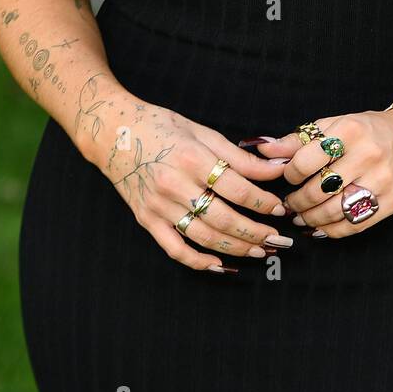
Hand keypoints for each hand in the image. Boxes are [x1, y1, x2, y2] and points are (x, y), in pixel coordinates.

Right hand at [92, 98, 293, 270]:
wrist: (113, 132)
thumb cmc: (161, 126)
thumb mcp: (202, 132)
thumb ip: (238, 156)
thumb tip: (276, 168)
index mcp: (192, 157)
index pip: (236, 188)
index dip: (261, 201)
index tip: (280, 209)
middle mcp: (175, 184)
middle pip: (223, 218)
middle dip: (255, 231)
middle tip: (278, 239)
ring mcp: (159, 205)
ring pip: (204, 237)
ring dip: (235, 248)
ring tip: (259, 251)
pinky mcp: (146, 219)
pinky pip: (175, 249)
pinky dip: (198, 262)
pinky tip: (219, 265)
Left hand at [247, 110, 392, 238]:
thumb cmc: (372, 129)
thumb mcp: (336, 123)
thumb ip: (298, 139)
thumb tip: (264, 149)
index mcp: (350, 130)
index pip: (305, 160)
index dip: (289, 173)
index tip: (287, 177)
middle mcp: (368, 155)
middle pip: (318, 189)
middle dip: (297, 201)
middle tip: (289, 204)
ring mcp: (382, 180)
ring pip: (334, 210)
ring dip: (311, 218)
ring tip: (301, 216)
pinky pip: (355, 224)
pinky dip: (332, 230)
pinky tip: (321, 227)